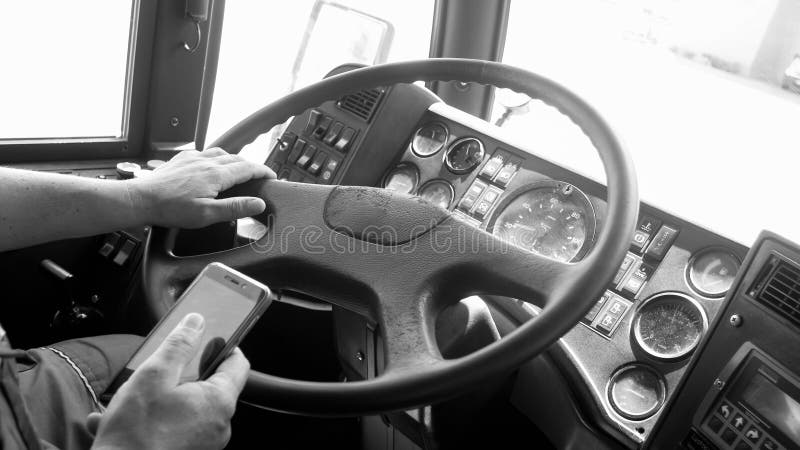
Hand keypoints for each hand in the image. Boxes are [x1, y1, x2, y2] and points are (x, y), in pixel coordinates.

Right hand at [90, 313, 249, 449]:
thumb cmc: (134, 435)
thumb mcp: (154, 376)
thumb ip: (179, 344)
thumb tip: (196, 322)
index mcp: (219, 402)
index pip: (239, 363)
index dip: (226, 345)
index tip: (211, 336)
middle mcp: (218, 426)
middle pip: (210, 386)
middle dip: (184, 374)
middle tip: (160, 368)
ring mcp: (204, 444)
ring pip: (187, 408)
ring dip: (162, 399)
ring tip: (133, 397)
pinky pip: (174, 429)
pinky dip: (153, 421)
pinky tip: (122, 420)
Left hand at [128, 147, 275, 227]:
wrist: (141, 200)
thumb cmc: (170, 209)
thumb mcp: (207, 214)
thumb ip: (235, 208)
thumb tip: (258, 203)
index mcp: (216, 174)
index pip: (248, 168)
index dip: (263, 172)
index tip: (272, 176)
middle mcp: (206, 162)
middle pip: (237, 158)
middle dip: (251, 166)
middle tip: (258, 175)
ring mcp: (192, 159)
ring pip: (220, 153)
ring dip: (234, 160)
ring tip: (238, 169)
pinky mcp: (180, 160)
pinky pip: (203, 153)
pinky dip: (214, 157)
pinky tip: (210, 164)